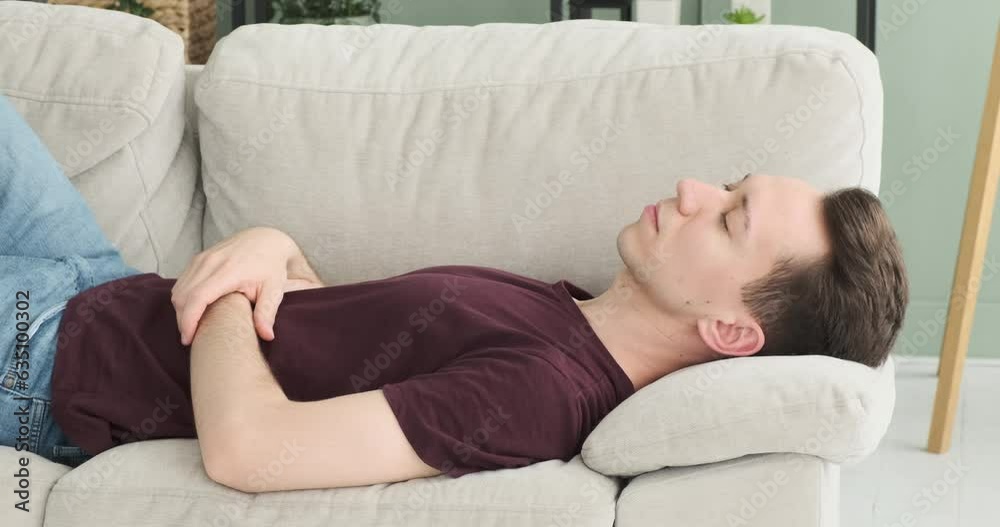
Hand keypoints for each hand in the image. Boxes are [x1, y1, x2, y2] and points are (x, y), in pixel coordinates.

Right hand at [171, 226, 322, 344]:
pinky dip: (183, 298)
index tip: (188, 339)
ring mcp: (202, 258)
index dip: (188, 321)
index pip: (197, 298)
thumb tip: (267, 336)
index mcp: (228, 271)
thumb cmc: (271, 266)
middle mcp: (210, 262)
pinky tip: (194, 310)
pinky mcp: (199, 258)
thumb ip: (267, 312)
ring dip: (181, 310)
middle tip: (192, 338)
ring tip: (193, 326)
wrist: (267, 239)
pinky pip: (182, 281)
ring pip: (179, 289)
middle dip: (182, 320)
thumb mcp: (274, 289)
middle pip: (183, 296)